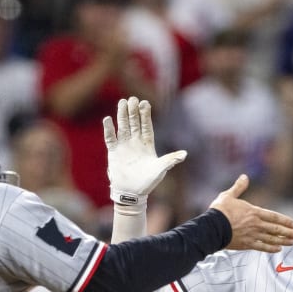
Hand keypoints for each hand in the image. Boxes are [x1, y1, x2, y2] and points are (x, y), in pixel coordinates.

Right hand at [104, 97, 185, 215]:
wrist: (132, 193)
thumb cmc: (147, 182)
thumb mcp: (160, 170)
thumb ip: (170, 160)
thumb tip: (185, 154)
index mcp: (147, 144)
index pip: (146, 126)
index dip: (146, 115)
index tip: (145, 103)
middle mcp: (135, 142)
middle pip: (134, 123)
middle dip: (134, 111)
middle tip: (133, 99)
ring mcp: (124, 146)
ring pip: (123, 127)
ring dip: (122, 115)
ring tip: (122, 102)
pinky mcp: (114, 152)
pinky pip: (110, 138)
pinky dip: (109, 129)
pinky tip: (108, 119)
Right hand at [210, 175, 292, 251]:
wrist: (212, 228)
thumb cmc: (220, 211)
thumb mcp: (229, 195)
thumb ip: (239, 187)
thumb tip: (244, 176)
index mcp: (254, 212)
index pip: (274, 216)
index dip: (285, 220)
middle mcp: (256, 224)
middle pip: (276, 229)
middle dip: (289, 233)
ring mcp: (252, 235)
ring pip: (271, 239)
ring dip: (283, 241)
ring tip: (292, 243)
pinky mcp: (246, 244)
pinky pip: (262, 247)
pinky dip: (271, 248)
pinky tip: (278, 249)